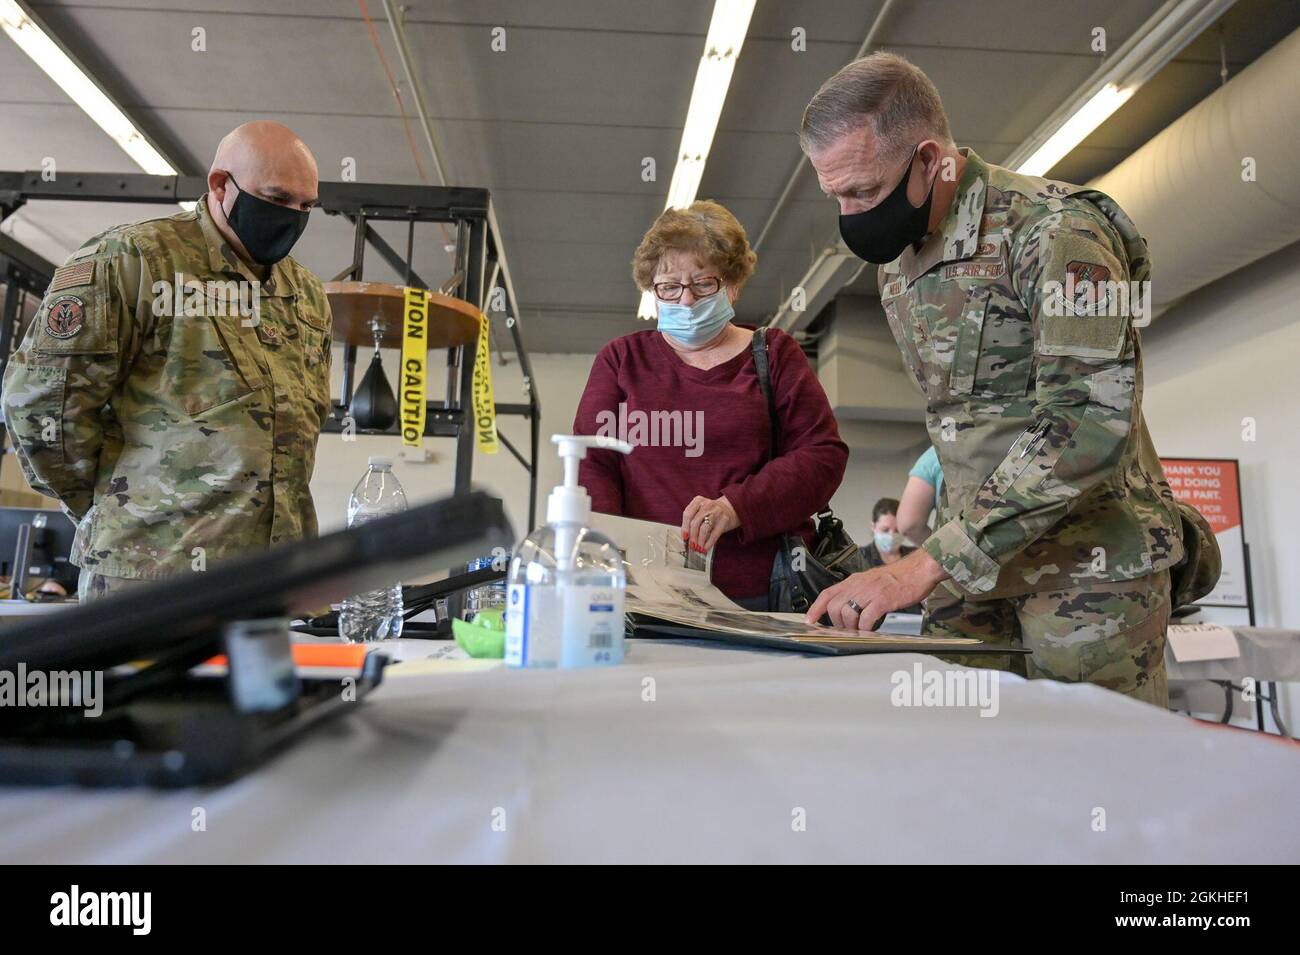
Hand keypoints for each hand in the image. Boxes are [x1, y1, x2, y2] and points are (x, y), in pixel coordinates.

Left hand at [682, 495, 739, 552]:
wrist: (730, 508)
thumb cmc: (711, 512)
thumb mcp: (701, 511)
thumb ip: (693, 521)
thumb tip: (686, 538)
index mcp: (698, 501)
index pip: (687, 514)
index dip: (684, 527)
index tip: (684, 537)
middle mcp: (707, 505)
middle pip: (695, 522)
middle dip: (692, 536)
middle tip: (691, 545)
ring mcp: (716, 512)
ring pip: (704, 528)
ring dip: (700, 540)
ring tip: (698, 548)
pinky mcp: (724, 520)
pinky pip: (714, 533)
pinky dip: (709, 543)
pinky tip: (706, 548)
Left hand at [805, 549, 947, 629]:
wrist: (918, 570)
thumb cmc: (898, 578)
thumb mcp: (871, 581)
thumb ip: (858, 592)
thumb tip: (848, 609)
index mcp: (854, 580)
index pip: (828, 593)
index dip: (816, 607)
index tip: (809, 620)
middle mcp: (858, 584)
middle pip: (834, 607)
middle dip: (837, 623)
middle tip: (846, 629)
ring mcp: (870, 592)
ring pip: (847, 613)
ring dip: (851, 627)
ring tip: (860, 629)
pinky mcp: (882, 600)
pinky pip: (866, 618)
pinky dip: (865, 628)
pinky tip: (871, 630)